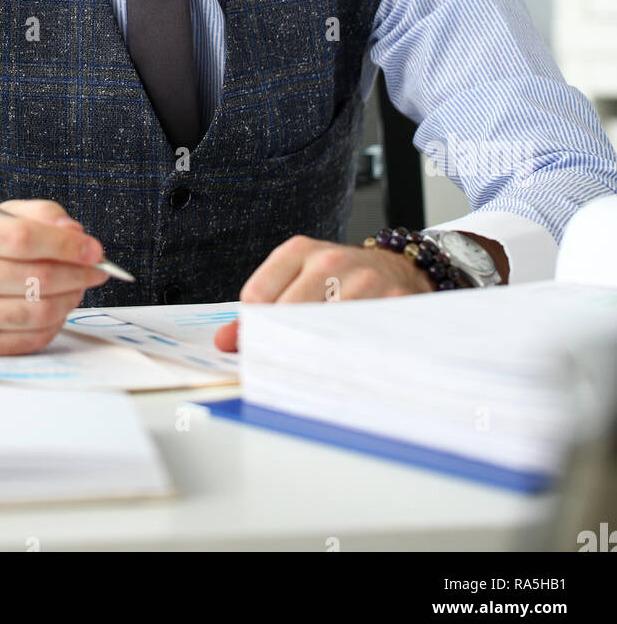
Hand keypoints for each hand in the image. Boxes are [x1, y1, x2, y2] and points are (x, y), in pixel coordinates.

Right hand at [0, 198, 108, 354]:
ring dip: (71, 299)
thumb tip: (76, 234)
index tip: (95, 249)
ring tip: (78, 287)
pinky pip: (30, 338)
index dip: (67, 246)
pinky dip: (55, 323)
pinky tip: (57, 307)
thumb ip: (39, 215)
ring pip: (38, 312)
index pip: (25, 239)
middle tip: (98, 270)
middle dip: (79, 274)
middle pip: (37, 278)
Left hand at [213, 235, 434, 352]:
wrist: (399, 269)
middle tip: (277, 369)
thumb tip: (224, 341)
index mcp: (299, 251)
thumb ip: (260, 308)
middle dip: (278, 346)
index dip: (251, 329)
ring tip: (308, 372)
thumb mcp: (298, 280)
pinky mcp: (393, 302)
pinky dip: (346, 360)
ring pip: (323, 331)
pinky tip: (341, 367)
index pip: (257, 296)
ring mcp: (364, 280)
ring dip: (312, 357)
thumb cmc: (341, 279)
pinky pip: (359, 342)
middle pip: (287, 315)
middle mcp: (330, 260)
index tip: (255, 347)